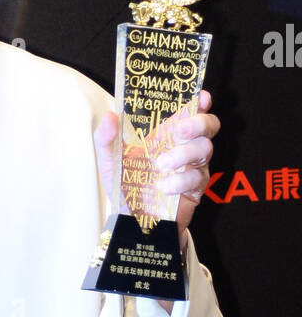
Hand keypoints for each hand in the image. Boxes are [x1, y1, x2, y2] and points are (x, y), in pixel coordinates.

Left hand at [94, 90, 218, 245]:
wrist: (132, 219)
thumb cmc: (126, 183)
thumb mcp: (109, 159)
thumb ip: (106, 138)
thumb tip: (111, 115)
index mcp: (166, 133)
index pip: (190, 110)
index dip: (201, 101)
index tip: (203, 97)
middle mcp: (184, 145)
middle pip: (209, 125)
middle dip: (199, 123)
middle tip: (178, 130)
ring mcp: (193, 166)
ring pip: (205, 149)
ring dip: (183, 154)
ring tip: (160, 165)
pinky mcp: (196, 188)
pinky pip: (197, 178)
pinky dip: (179, 181)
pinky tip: (163, 186)